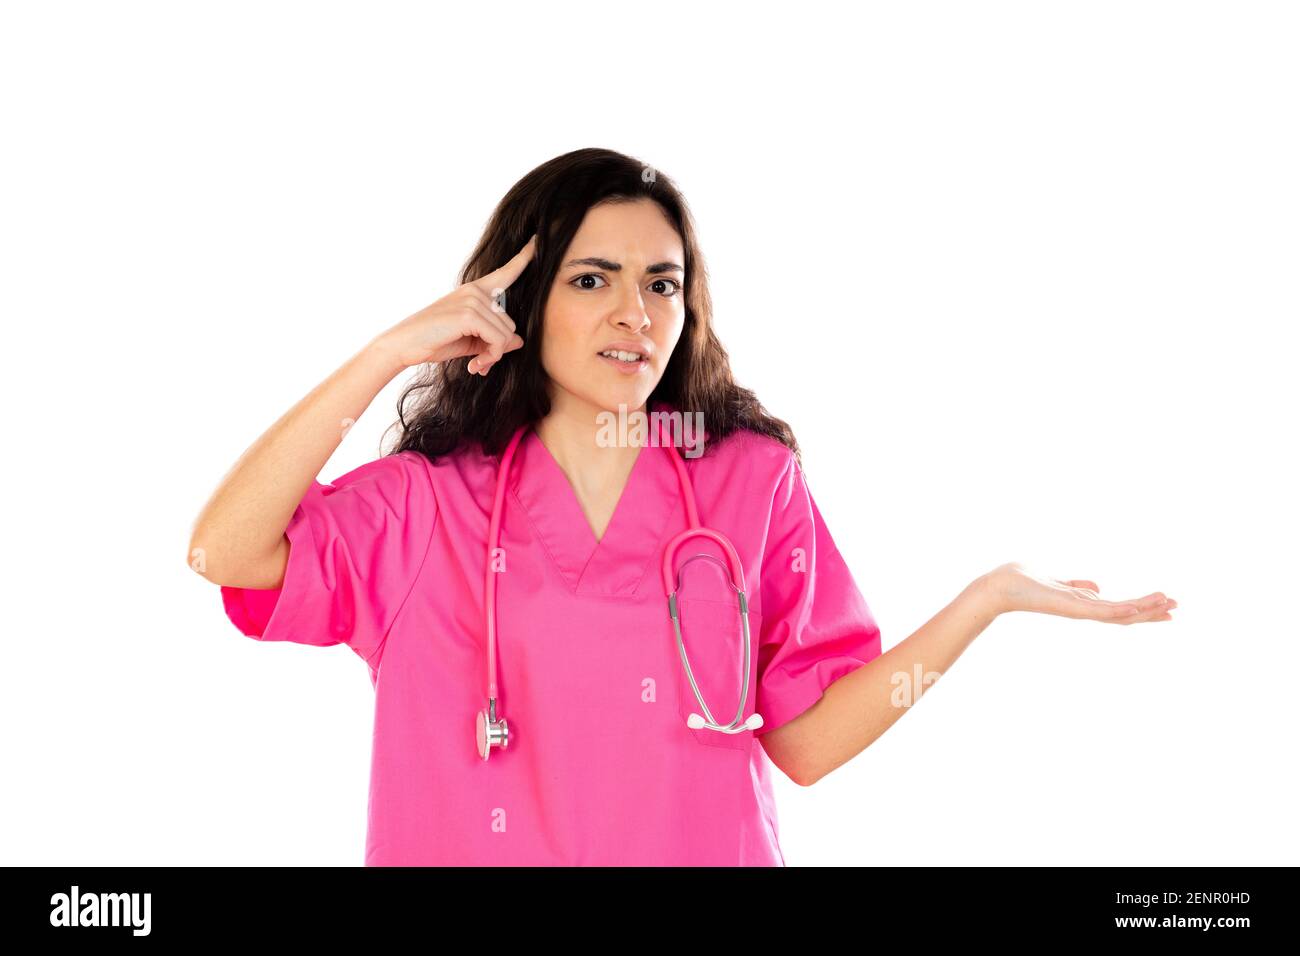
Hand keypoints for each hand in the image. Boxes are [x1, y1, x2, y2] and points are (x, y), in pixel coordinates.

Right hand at [373, 234, 536, 372]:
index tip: (538, 240)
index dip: (525, 258)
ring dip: (494, 356)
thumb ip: (494, 339)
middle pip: (510, 324)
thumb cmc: (434, 341)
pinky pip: (498, 340)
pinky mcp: (469, 314)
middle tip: (482, 362)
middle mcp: (476, 291)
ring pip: (506, 334)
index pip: (505, 272)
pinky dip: (491, 357)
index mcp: (475, 291)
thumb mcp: (470, 341)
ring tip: (477, 364)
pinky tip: (475, 365)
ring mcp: (472, 300)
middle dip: (499, 349)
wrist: (404, 345)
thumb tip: (520, 341)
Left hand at [980, 561, 1176, 623]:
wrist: (1001, 586)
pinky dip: (1117, 610)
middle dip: (1150, 611)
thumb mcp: (1059, 582)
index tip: (1167, 605)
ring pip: (1117, 613)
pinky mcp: (1068, 607)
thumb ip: (1078, 586)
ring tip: (1166, 604)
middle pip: (1124, 615)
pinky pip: (1097, 611)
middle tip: (1176, 609)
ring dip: (1142, 609)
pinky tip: (1135, 608)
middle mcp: (1083, 610)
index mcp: (1083, 604)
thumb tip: (1098, 586)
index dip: (1143, 608)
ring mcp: (1077, 610)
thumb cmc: (1024, 583)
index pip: (1120, 608)